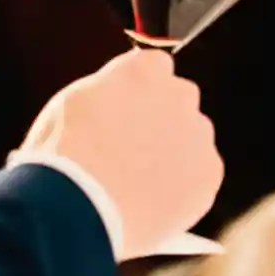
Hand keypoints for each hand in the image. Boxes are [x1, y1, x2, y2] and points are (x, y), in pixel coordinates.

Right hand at [19, 49, 223, 259]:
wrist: (78, 207)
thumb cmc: (65, 153)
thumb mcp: (75, 100)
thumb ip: (110, 89)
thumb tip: (119, 94)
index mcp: (147, 69)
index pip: (153, 69)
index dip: (136, 95)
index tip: (123, 114)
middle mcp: (181, 94)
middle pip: (178, 102)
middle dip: (161, 120)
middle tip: (131, 151)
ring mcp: (199, 135)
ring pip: (191, 141)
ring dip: (174, 155)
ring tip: (137, 184)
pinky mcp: (209, 174)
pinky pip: (199, 179)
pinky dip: (182, 189)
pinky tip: (151, 202)